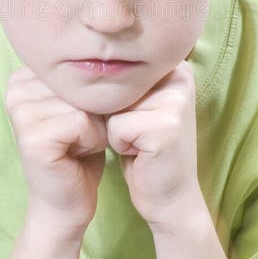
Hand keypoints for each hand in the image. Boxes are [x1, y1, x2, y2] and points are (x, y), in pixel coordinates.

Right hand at [4, 66, 107, 233]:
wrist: (67, 202)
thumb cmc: (80, 152)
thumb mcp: (81, 105)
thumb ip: (84, 78)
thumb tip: (111, 50)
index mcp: (23, 76)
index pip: (79, 66)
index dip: (92, 95)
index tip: (77, 121)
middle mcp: (16, 89)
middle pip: (82, 84)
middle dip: (95, 112)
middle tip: (79, 137)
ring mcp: (21, 112)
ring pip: (86, 103)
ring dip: (95, 128)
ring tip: (78, 145)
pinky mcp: (33, 136)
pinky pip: (84, 123)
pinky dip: (93, 141)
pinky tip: (78, 154)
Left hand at [105, 59, 204, 233]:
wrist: (170, 198)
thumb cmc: (145, 150)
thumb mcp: (135, 106)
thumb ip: (120, 80)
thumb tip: (78, 60)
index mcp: (172, 64)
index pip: (117, 66)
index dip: (110, 94)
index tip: (128, 116)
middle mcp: (179, 75)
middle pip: (114, 83)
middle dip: (113, 111)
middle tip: (135, 132)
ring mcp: (175, 99)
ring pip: (112, 104)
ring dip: (115, 128)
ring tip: (138, 141)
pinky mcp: (165, 126)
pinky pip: (116, 127)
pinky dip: (119, 144)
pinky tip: (140, 153)